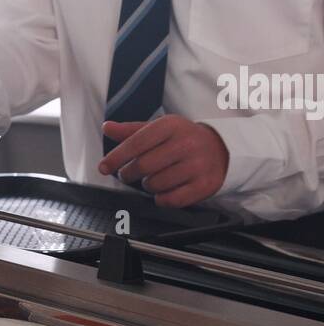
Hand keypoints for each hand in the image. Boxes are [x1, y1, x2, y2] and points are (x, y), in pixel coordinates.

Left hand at [99, 116, 229, 208]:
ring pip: (154, 185)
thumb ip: (131, 131)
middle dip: (129, 174)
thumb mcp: (158, 129)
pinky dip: (161, 198)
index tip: (103, 167)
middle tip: (129, 174)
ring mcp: (198, 165)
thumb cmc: (182, 139)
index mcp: (171, 126)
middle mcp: (187, 143)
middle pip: (143, 166)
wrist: (220, 149)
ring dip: (147, 185)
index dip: (116, 157)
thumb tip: (107, 127)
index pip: (136, 143)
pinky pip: (170, 200)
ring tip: (154, 177)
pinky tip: (165, 189)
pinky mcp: (205, 185)